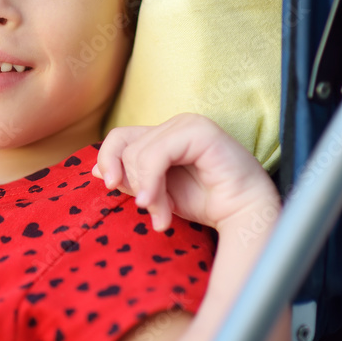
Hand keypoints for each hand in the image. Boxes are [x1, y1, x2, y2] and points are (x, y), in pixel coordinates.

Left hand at [93, 114, 279, 233]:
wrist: (243, 214)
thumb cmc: (205, 202)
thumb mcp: (157, 192)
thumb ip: (131, 178)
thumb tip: (97, 170)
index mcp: (163, 134)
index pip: (120, 138)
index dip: (107, 161)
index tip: (109, 187)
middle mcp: (174, 124)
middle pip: (123, 144)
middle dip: (132, 185)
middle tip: (150, 212)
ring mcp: (187, 124)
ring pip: (138, 154)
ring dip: (146, 192)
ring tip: (163, 216)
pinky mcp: (198, 131)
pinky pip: (156, 155)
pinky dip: (151, 184)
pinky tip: (162, 207)